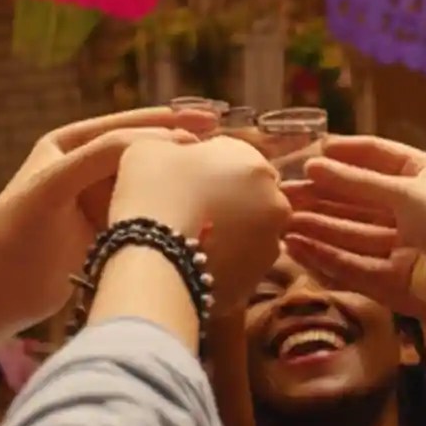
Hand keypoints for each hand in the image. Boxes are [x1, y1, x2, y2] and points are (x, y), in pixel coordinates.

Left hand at [0, 107, 215, 330]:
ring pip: (148, 185)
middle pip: (145, 153)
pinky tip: (201, 214)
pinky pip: (145, 217)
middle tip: (227, 145)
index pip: (128, 126)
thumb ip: (101, 156)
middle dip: (183, 149)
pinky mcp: (108, 237)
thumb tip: (160, 140)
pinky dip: (171, 213)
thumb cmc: (11, 234)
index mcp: (70, 145)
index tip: (209, 124)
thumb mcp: (53, 184)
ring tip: (222, 177)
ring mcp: (99, 204)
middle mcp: (87, 170)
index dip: (170, 122)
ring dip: (180, 181)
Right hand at [111, 136, 291, 312]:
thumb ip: (177, 146)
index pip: (232, 155)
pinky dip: (224, 260)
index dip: (203, 166)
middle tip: (187, 210)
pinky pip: (241, 263)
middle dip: (225, 199)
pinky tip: (195, 262)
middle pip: (248, 193)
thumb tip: (184, 155)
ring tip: (189, 240)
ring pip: (249, 230)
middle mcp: (274, 200)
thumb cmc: (152, 192)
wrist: (154, 257)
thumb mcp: (152, 148)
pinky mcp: (258, 279)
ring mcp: (271, 243)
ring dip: (228, 231)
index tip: (180, 180)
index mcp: (253, 161)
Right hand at [283, 135, 425, 320]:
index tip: (311, 151)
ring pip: (351, 230)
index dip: (345, 152)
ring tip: (282, 220)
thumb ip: (356, 182)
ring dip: (317, 225)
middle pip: (358, 197)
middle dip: (321, 194)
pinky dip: (325, 254)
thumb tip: (314, 165)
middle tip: (283, 192)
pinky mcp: (393, 276)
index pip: (378, 156)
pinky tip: (296, 246)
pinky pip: (353, 261)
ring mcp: (402, 243)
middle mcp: (411, 207)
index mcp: (423, 175)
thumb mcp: (404, 192)